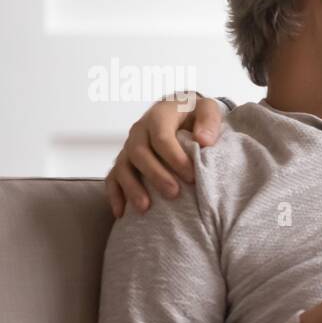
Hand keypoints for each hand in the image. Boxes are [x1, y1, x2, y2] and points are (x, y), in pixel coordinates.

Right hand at [104, 90, 223, 216]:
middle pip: (139, 152)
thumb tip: (204, 141)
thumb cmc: (195, 113)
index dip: (174, 157)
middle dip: (155, 175)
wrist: (180, 110)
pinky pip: (113, 177)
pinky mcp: (125, 161)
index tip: (191, 176)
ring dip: (132, 188)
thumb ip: (209, 121)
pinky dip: (115, 194)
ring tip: (145, 208)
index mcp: (158, 115)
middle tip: (174, 194)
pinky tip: (121, 213)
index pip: (161, 136)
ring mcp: (129, 146)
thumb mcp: (207, 109)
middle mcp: (139, 130)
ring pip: (123, 166)